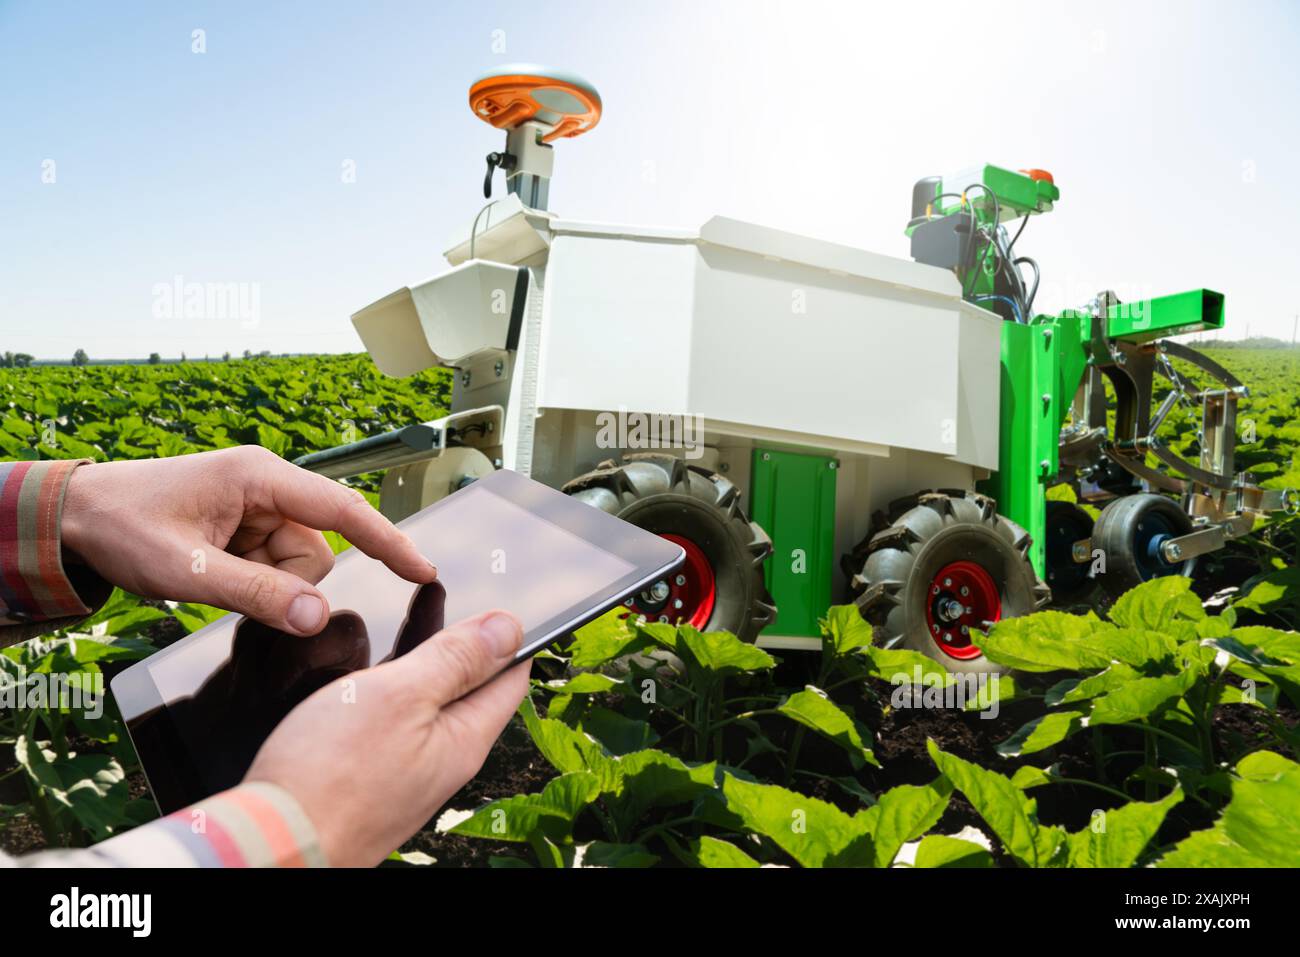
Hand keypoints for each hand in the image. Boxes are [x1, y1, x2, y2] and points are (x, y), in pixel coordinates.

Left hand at [60, 445, 436, 635]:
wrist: (73, 516)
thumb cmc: (122, 526)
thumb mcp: (186, 570)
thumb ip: (257, 594)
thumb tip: (318, 616)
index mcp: (260, 477)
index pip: (344, 510)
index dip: (388, 542)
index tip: (423, 570)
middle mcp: (267, 486)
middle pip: (317, 551)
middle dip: (285, 582)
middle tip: (224, 585)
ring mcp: (257, 507)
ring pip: (298, 565)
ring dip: (263, 584)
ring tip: (208, 576)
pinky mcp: (246, 525)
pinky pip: (274, 566)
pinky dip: (251, 581)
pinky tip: (211, 574)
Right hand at [245, 609, 531, 866]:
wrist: (272, 843)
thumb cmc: (331, 777)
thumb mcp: (402, 696)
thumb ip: (456, 660)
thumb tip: (510, 627)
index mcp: (465, 740)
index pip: (510, 677)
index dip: (507, 633)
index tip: (498, 599)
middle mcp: (444, 759)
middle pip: (471, 687)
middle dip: (465, 641)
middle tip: (455, 597)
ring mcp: (409, 770)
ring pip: (430, 701)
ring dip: (427, 656)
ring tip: (418, 613)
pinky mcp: (373, 778)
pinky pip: (397, 720)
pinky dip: (395, 683)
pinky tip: (375, 670)